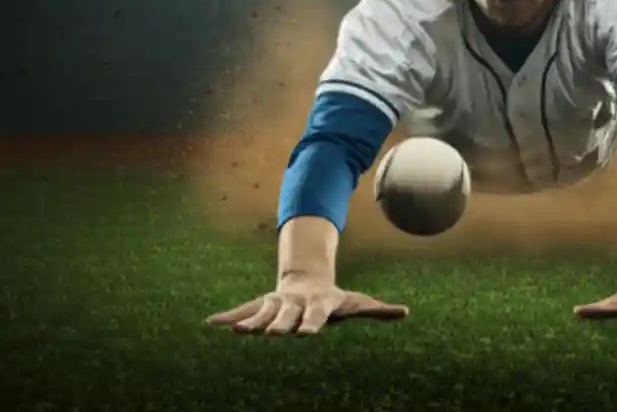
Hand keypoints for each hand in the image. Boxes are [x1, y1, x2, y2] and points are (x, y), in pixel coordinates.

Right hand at [205, 274, 407, 335]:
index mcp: (317, 305)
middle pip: (286, 317)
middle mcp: (294, 304)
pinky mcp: (261, 306)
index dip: (311, 324)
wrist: (308, 282)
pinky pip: (243, 312)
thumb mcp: (357, 303)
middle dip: (279, 326)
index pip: (315, 316)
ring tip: (236, 332)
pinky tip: (210, 324)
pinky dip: (228, 317)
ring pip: (261, 314)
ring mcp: (275, 304)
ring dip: (249, 323)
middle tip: (272, 334)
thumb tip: (406, 312)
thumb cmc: (335, 301)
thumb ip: (379, 310)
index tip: (306, 333)